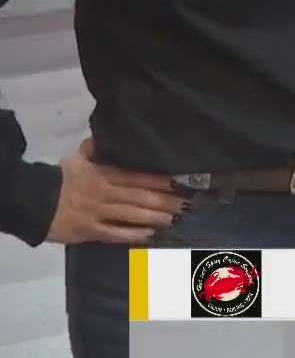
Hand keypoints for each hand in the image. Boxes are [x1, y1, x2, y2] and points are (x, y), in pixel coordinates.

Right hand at [46, 139, 185, 245]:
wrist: (31, 200)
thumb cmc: (56, 178)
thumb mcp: (76, 160)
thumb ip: (93, 150)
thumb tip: (101, 138)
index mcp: (102, 174)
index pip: (136, 176)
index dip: (158, 180)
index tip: (178, 183)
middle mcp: (104, 193)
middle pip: (139, 196)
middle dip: (164, 200)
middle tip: (185, 204)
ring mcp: (98, 213)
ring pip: (131, 215)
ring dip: (154, 217)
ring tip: (174, 218)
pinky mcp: (89, 231)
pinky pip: (114, 233)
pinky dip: (133, 234)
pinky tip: (150, 234)